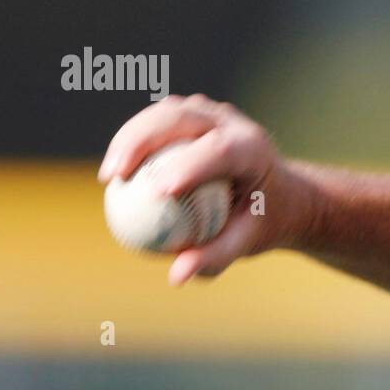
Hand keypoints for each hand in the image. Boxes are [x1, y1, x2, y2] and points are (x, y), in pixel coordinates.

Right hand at [98, 94, 307, 285]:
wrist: (279, 194)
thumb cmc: (262, 221)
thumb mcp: (247, 243)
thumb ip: (215, 257)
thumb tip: (176, 277)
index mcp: (254, 149)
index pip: (220, 150)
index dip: (187, 166)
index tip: (156, 193)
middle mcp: (234, 122)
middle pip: (182, 117)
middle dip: (141, 141)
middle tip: (115, 178)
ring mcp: (212, 113)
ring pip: (163, 112)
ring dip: (129, 137)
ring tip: (109, 177)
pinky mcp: (193, 114)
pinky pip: (157, 121)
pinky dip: (133, 140)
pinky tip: (116, 172)